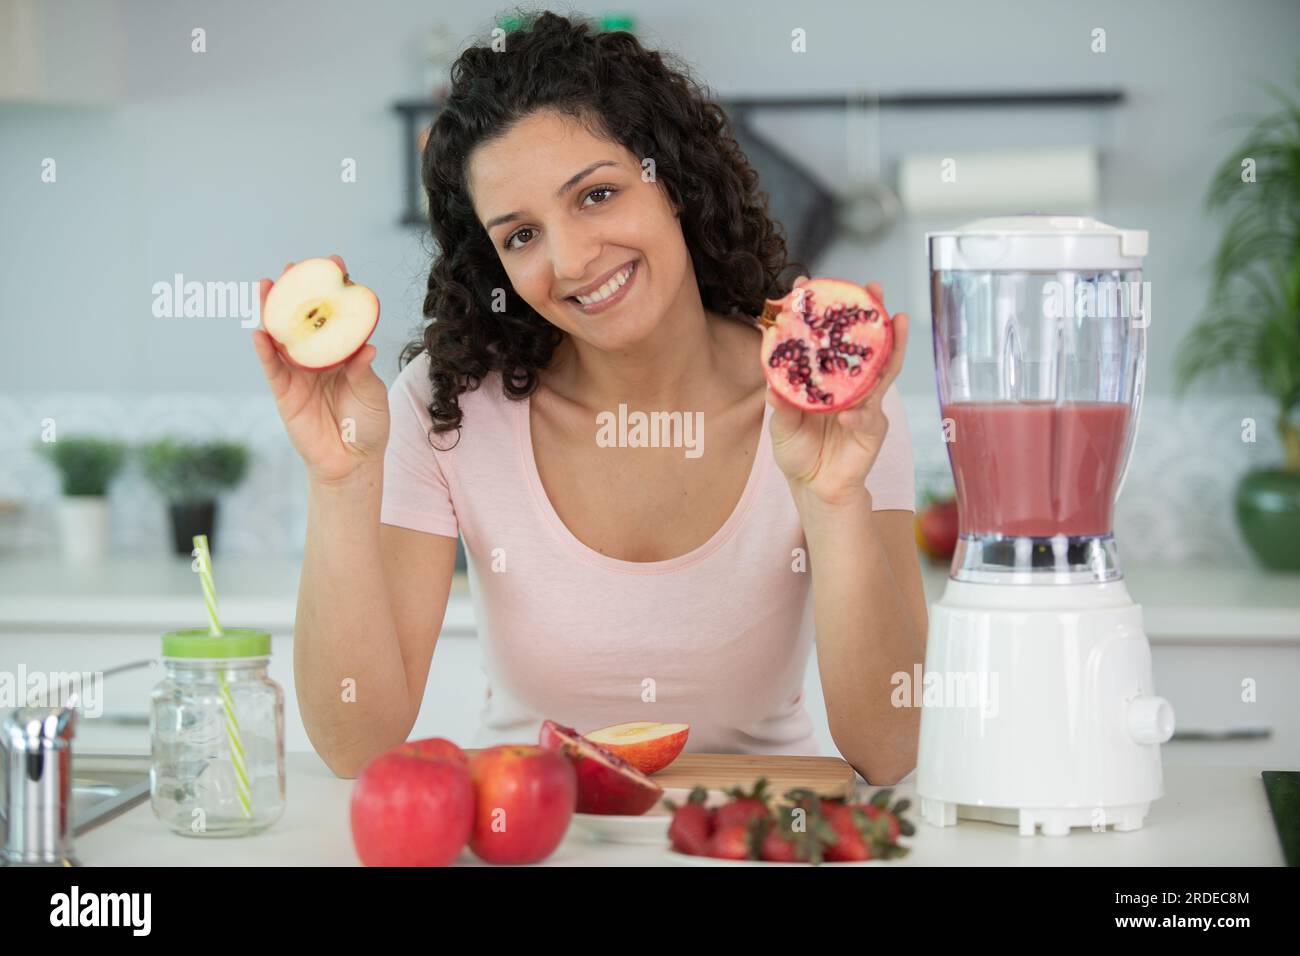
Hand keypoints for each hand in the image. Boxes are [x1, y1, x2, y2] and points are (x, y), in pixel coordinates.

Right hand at [252, 255, 389, 485]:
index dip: (336, 291)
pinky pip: (271, 367)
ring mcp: (299, 373)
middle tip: (295, 266)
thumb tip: (365, 348)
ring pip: (282, 336)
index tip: (337, 264)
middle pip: (305, 319)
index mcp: (344, 354)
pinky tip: (259, 331)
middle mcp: (319, 358)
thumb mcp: (373, 396)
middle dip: (298, 292)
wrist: (352, 462)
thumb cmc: (368, 426)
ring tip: (268, 285)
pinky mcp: (284, 392)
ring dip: (273, 311)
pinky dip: (265, 350)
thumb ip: (364, 372)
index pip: (338, 317)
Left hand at [767, 276, 909, 508]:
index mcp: (827, 378)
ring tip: (895, 322)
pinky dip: (859, 416)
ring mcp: (866, 403)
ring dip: (891, 346)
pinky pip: (869, 418)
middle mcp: (850, 384)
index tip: (808, 286)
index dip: (821, 314)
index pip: (826, 340)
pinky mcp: (873, 429)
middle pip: (865, 344)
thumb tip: (771, 386)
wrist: (815, 488)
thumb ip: (781, 406)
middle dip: (871, 315)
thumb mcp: (782, 427)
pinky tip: (848, 416)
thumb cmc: (798, 451)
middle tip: (873, 289)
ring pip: (883, 370)